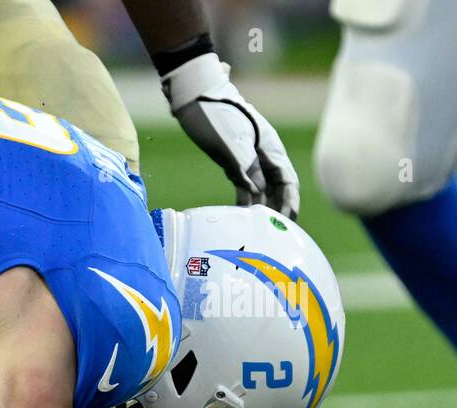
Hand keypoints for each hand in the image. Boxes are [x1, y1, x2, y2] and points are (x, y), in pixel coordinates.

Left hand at [161, 52, 299, 218]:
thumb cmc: (215, 113)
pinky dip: (244, 200)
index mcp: (269, 146)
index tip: (288, 221)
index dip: (289, 200)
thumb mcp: (231, 141)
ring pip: (261, 187)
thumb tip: (255, 191)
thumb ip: (245, 166)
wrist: (194, 97)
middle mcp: (263, 153)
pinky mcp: (232, 161)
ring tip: (259, 230)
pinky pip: (244, 185)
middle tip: (276, 233)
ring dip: (261, 207)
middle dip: (279, 208)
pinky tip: (239, 215)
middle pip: (277, 186)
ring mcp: (248, 157)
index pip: (287, 179)